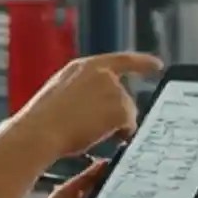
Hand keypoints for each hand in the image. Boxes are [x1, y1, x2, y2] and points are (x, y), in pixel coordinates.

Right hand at [13, 52, 161, 158]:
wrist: (40, 131)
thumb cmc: (44, 120)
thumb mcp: (62, 94)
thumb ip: (84, 91)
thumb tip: (100, 107)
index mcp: (83, 67)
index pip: (120, 60)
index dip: (141, 62)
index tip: (157, 64)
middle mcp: (101, 73)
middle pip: (123, 96)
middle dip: (116, 115)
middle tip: (93, 128)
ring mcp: (113, 88)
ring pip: (126, 113)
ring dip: (114, 126)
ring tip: (85, 131)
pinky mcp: (120, 106)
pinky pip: (129, 126)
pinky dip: (120, 135)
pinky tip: (98, 137)